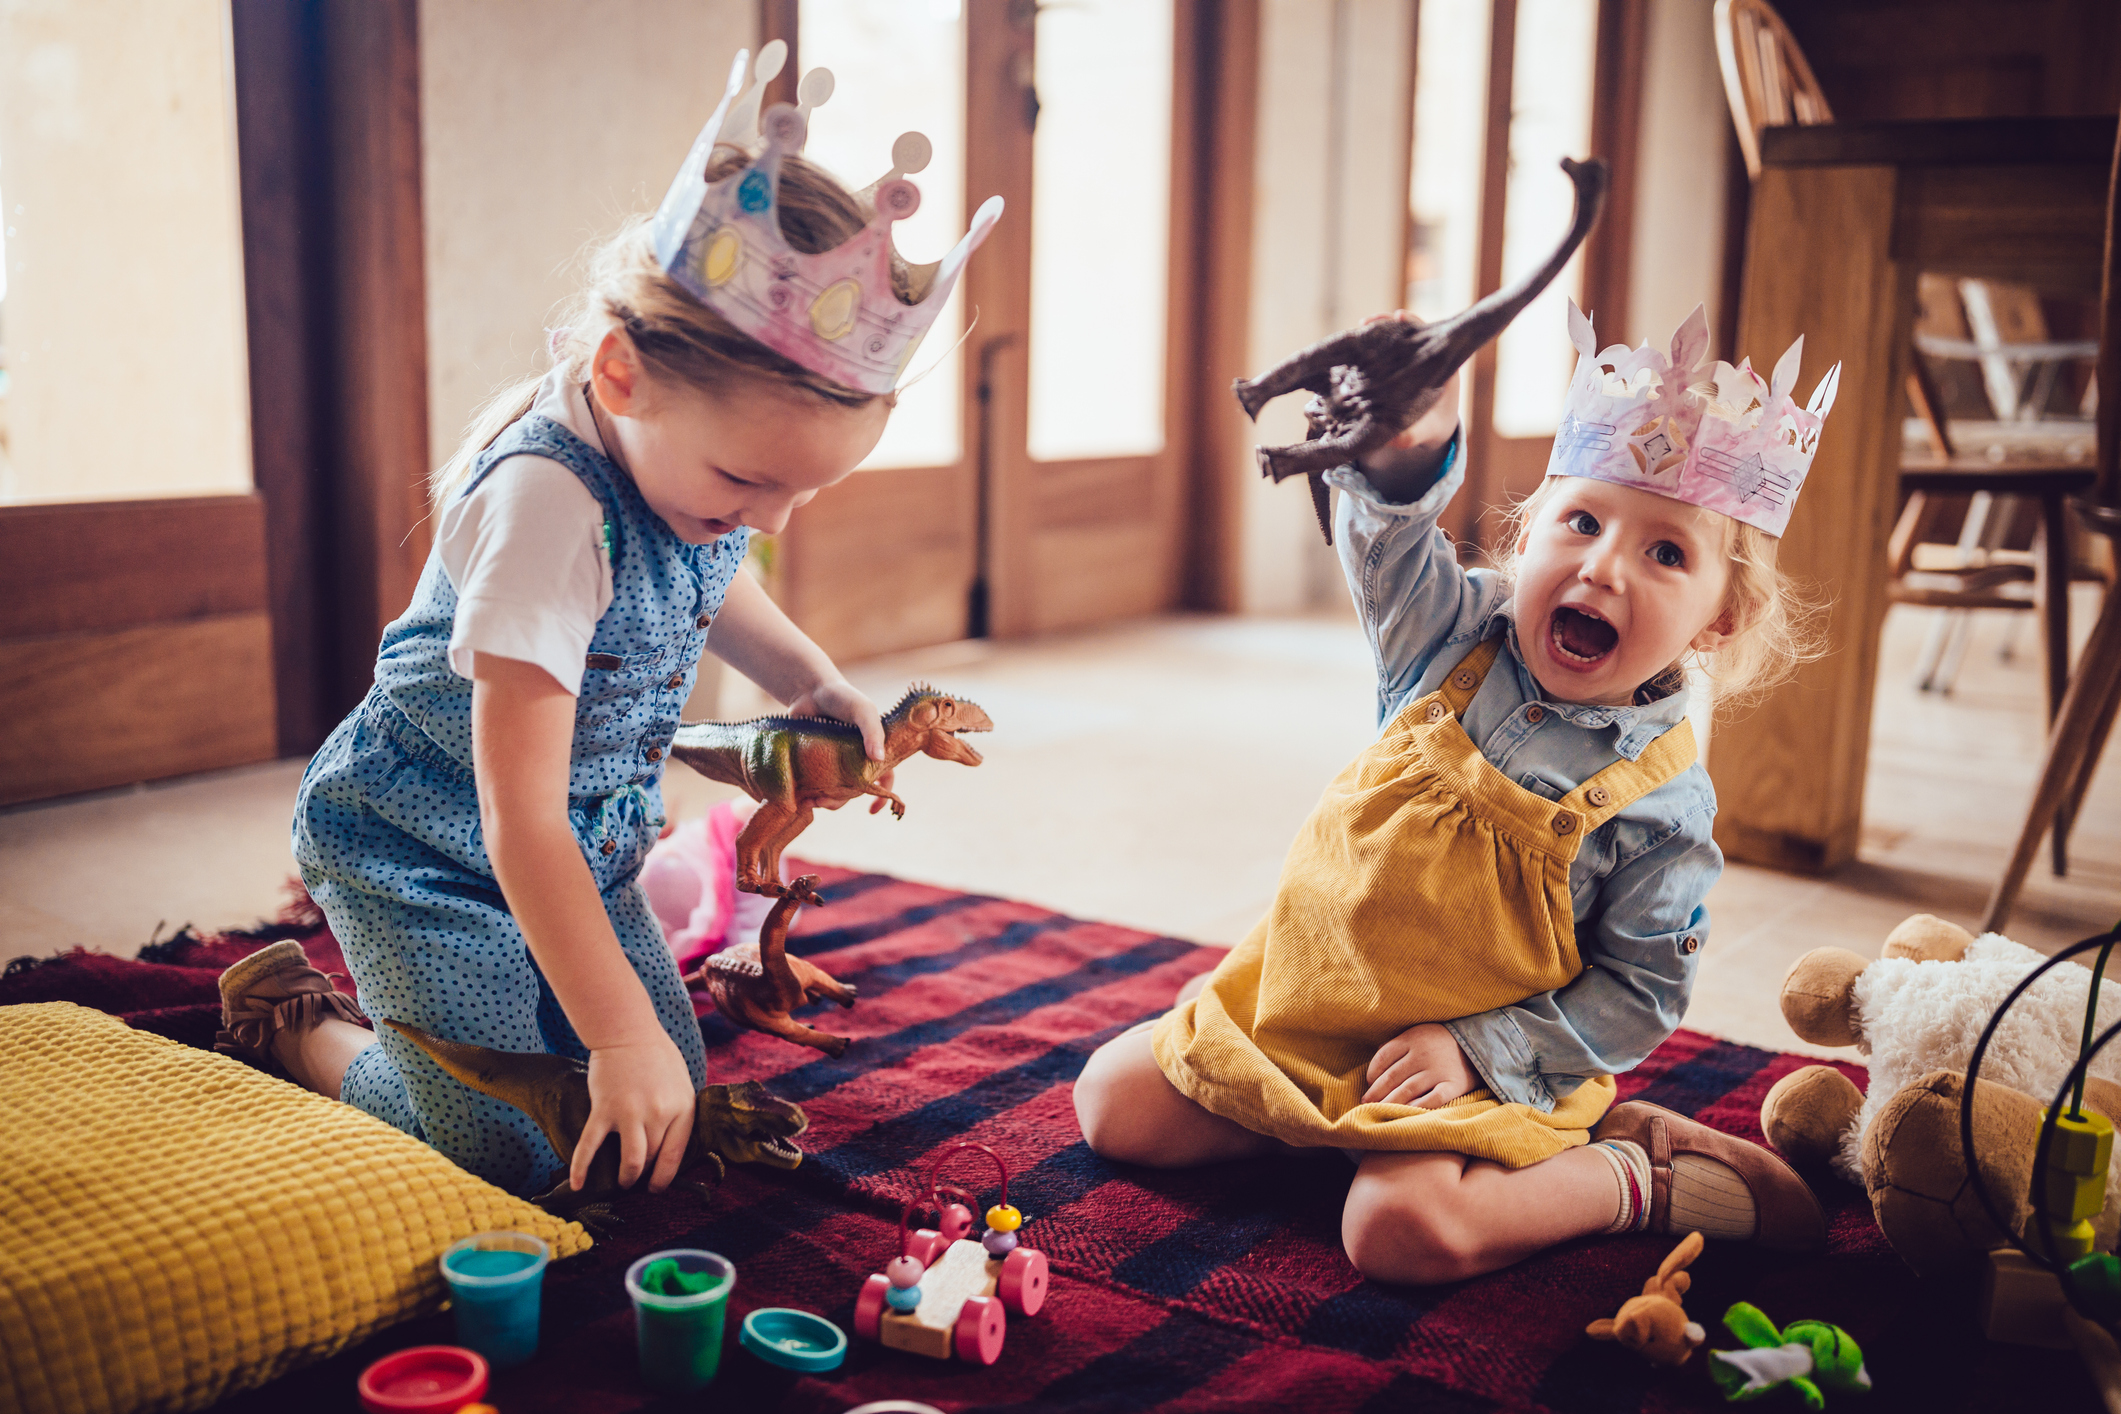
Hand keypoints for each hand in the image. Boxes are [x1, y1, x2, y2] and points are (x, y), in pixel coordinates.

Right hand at [577, 1035, 695, 1192]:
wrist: (627, 1033)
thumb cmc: (656, 1057)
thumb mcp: (682, 1084)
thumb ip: (680, 1112)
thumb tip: (675, 1143)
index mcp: (682, 1108)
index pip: (675, 1155)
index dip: (664, 1177)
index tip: (656, 1187)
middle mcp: (658, 1114)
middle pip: (651, 1158)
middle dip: (643, 1174)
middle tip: (636, 1180)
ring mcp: (630, 1113)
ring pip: (630, 1161)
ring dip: (625, 1177)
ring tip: (621, 1182)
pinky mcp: (603, 1110)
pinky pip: (591, 1146)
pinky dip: (582, 1168)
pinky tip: (579, 1184)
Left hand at [788, 679, 893, 810]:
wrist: (809, 691)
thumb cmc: (844, 698)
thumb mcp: (863, 710)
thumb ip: (873, 731)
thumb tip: (879, 759)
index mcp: (871, 752)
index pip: (885, 779)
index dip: (882, 796)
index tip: (872, 810)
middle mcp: (854, 762)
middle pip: (854, 791)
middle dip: (842, 800)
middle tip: (826, 800)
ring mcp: (833, 765)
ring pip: (834, 793)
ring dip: (825, 801)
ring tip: (812, 801)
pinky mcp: (813, 764)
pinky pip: (814, 785)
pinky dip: (808, 794)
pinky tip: (801, 797)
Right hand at [1359, 309, 1461, 454]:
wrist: (1429, 429)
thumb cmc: (1434, 426)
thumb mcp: (1427, 433)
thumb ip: (1413, 435)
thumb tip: (1396, 440)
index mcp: (1439, 365)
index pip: (1427, 335)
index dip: (1412, 324)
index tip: (1398, 315)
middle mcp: (1422, 357)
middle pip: (1404, 331)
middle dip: (1384, 324)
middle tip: (1366, 322)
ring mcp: (1404, 359)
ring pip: (1387, 340)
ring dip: (1370, 335)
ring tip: (1354, 332)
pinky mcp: (1389, 366)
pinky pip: (1376, 354)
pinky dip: (1363, 351)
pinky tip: (1347, 352)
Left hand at [1362, 1022, 1477, 1108]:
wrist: (1480, 1042)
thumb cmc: (1442, 1041)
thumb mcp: (1419, 1033)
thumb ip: (1398, 1045)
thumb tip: (1375, 1062)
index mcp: (1412, 1038)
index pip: (1383, 1057)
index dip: (1372, 1073)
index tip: (1368, 1084)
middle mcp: (1423, 1054)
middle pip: (1392, 1077)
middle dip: (1376, 1093)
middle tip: (1365, 1104)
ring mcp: (1439, 1070)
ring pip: (1407, 1090)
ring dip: (1390, 1102)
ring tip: (1379, 1110)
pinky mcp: (1453, 1085)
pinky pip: (1431, 1099)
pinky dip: (1416, 1107)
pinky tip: (1406, 1114)